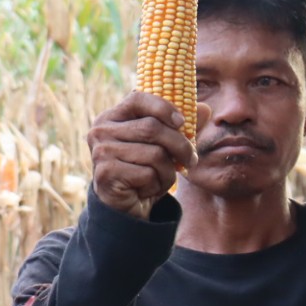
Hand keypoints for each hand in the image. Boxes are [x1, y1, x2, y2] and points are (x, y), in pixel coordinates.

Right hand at [88, 91, 198, 219]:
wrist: (124, 205)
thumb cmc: (143, 170)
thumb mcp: (162, 146)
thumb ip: (180, 127)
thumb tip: (205, 108)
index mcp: (111, 117)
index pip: (137, 99)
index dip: (163, 108)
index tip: (182, 123)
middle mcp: (100, 131)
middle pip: (152, 128)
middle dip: (180, 145)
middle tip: (191, 159)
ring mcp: (101, 152)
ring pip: (154, 153)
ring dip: (168, 170)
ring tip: (162, 177)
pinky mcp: (106, 173)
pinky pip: (147, 173)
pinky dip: (157, 183)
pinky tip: (148, 188)